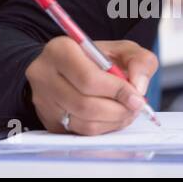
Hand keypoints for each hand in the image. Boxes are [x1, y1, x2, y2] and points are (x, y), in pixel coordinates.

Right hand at [25, 36, 158, 134]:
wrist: (66, 67)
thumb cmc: (93, 57)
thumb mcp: (119, 49)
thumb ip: (138, 60)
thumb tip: (139, 86)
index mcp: (60, 50)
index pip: (88, 78)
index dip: (117, 91)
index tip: (137, 97)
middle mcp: (44, 75)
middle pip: (85, 104)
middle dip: (118, 110)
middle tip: (135, 108)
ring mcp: (43, 100)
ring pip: (84, 123)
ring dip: (112, 122)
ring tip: (126, 112)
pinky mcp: (48, 120)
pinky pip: (80, 133)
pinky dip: (102, 129)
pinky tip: (111, 118)